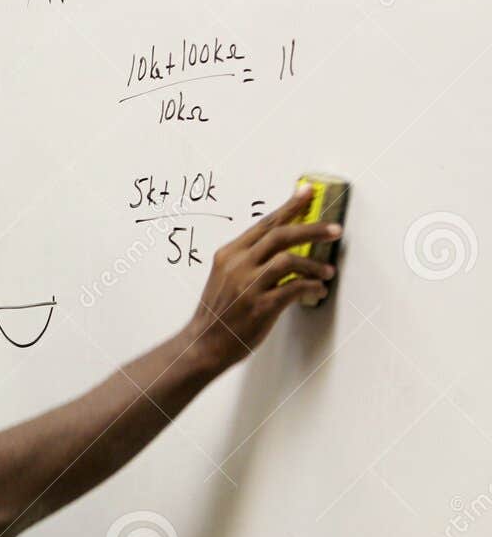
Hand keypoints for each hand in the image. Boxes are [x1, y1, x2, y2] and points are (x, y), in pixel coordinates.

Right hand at [184, 185, 340, 370]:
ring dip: (314, 264)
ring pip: (289, 260)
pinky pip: (295, 288)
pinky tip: (317, 290)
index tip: (307, 193)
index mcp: (229, 254)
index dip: (290, 206)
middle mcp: (237, 266)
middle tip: (334, 229)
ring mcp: (248, 286)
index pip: (264, 223)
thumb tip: (282, 247)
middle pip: (280, 235)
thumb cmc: (218, 312)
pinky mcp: (261, 306)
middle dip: (313, 228)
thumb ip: (248, 260)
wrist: (203, 344)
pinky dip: (312, 287)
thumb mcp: (225, 277)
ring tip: (327, 271)